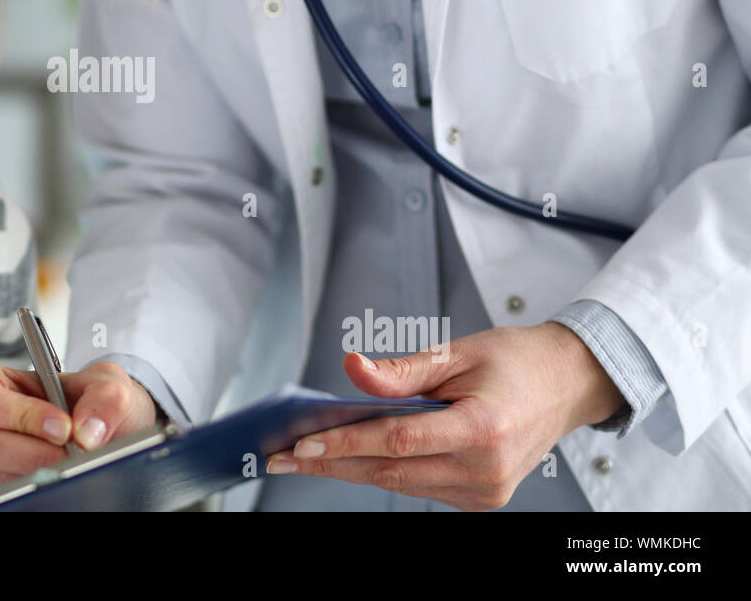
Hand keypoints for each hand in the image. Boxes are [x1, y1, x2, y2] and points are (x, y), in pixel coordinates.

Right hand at [0, 360, 158, 490]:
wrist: (106, 431)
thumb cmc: (91, 400)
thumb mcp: (105, 383)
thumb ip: (104, 396)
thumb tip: (87, 430)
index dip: (20, 414)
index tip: (62, 427)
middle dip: (35, 451)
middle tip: (73, 450)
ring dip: (40, 471)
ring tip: (71, 461)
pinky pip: (9, 493)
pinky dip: (39, 486)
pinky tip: (60, 473)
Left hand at [264, 323, 625, 509]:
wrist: (568, 384)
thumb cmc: (516, 361)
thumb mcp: (456, 352)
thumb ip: (400, 371)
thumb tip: (352, 370)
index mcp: (484, 428)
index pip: (397, 441)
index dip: (345, 443)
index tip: (303, 446)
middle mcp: (487, 469)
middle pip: (390, 470)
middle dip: (331, 463)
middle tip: (283, 458)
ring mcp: (485, 490)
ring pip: (400, 483)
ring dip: (350, 469)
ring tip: (304, 457)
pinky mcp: (481, 497)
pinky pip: (419, 485)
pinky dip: (383, 471)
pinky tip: (349, 458)